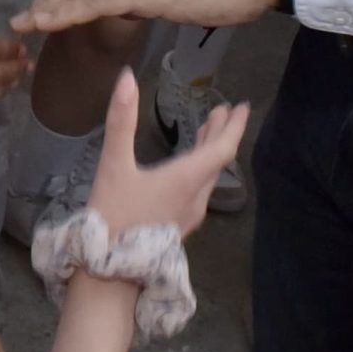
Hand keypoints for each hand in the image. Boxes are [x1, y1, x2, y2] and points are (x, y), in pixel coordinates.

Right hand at [83, 68, 248, 239]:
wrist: (110, 273)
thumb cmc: (112, 216)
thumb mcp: (113, 164)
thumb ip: (121, 120)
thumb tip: (127, 78)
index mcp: (186, 179)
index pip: (222, 149)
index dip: (233, 126)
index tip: (242, 106)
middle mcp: (196, 197)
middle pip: (218, 161)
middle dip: (222, 133)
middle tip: (225, 110)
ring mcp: (190, 214)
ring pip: (209, 176)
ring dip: (211, 150)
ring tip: (208, 128)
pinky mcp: (180, 225)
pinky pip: (200, 189)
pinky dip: (201, 168)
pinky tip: (188, 165)